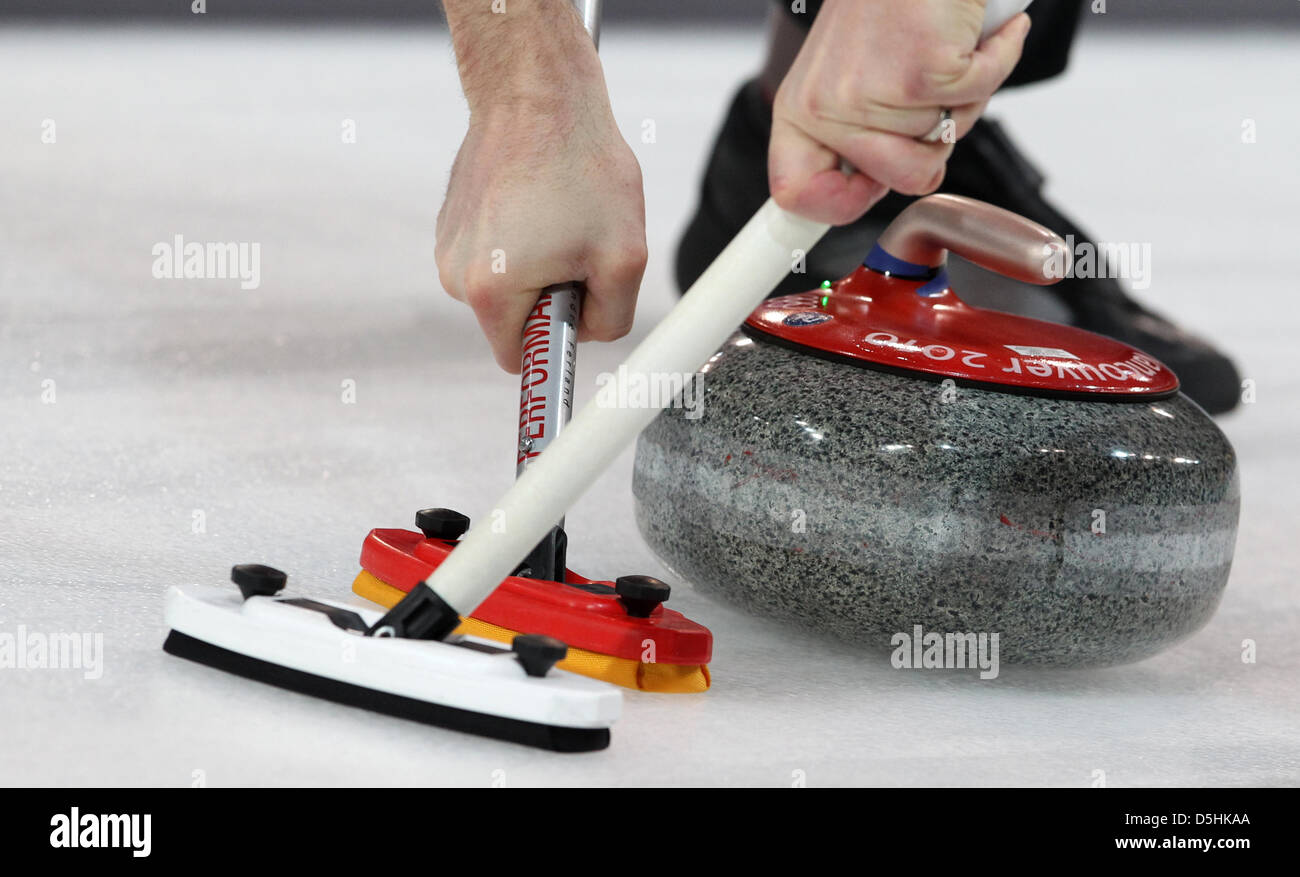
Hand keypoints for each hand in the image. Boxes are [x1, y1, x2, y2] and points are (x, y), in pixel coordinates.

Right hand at [436, 1, 646, 372]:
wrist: (538, 92)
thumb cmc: (582, 167)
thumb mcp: (625, 258)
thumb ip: (611, 319)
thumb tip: (588, 334)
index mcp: (489, 292)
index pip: (519, 361)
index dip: (554, 345)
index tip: (575, 321)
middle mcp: (455, 274)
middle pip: (516, 321)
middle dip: (552, 297)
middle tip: (579, 248)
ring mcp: (449, 244)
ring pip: (509, 285)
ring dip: (541, 263)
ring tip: (562, 214)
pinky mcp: (453, 218)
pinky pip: (498, 252)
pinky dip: (523, 237)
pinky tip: (541, 197)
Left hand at [769, 0, 1030, 224]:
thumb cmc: (892, 8)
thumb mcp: (850, 79)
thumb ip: (854, 138)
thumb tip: (863, 192)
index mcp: (802, 111)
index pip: (793, 191)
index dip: (835, 207)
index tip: (861, 195)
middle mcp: (828, 106)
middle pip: (900, 181)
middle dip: (932, 144)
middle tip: (923, 92)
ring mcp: (873, 93)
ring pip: (942, 147)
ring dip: (961, 104)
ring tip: (940, 55)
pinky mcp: (922, 73)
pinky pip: (976, 99)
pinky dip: (991, 63)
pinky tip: (970, 35)